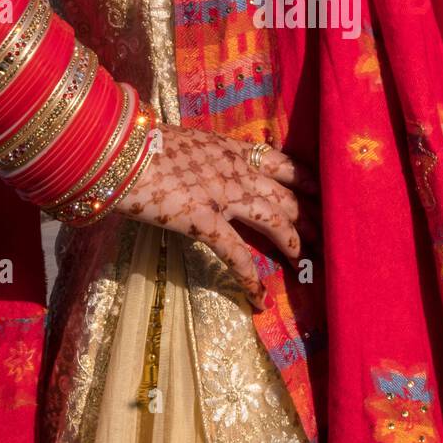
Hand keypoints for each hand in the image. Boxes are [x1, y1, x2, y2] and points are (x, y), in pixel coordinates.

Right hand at [113, 123, 314, 309]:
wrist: (115, 150)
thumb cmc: (139, 144)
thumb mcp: (182, 143)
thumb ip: (203, 157)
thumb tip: (206, 169)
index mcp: (230, 148)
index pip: (283, 163)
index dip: (307, 180)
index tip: (324, 193)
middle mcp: (235, 170)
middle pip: (286, 195)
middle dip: (309, 217)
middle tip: (326, 236)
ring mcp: (222, 194)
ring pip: (274, 220)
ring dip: (293, 243)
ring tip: (303, 264)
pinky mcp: (202, 219)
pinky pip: (236, 254)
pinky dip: (251, 278)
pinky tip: (261, 299)